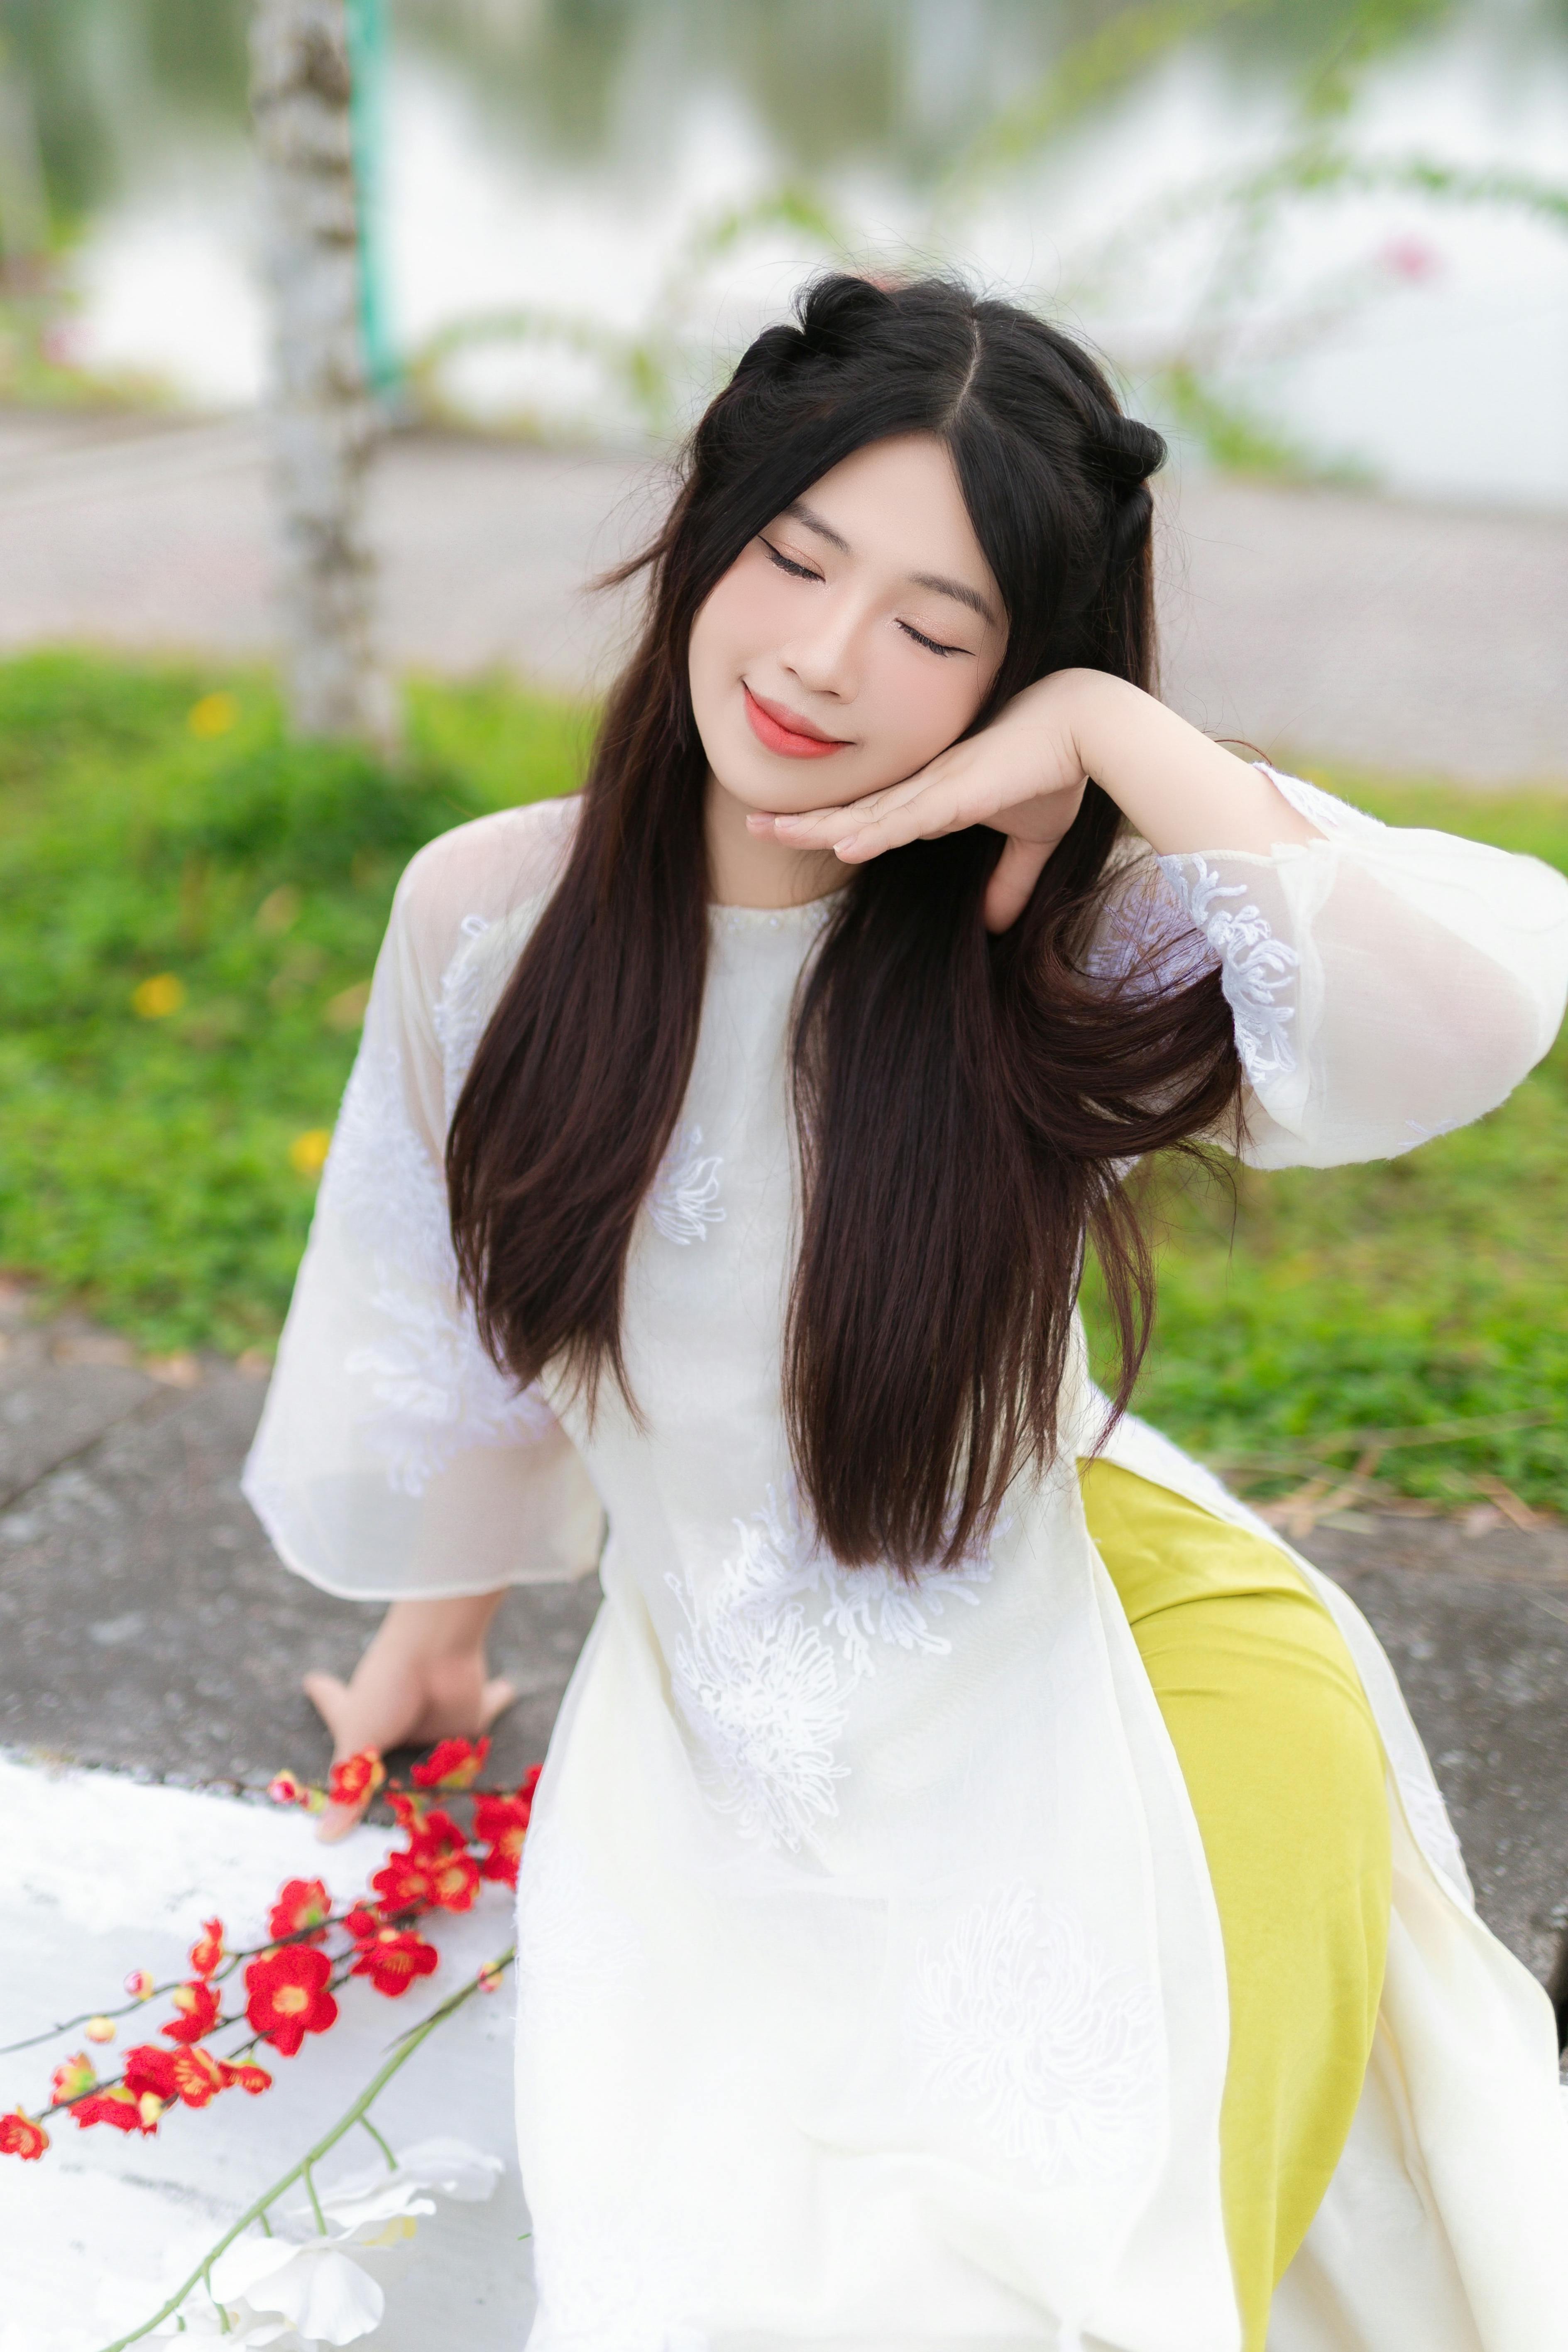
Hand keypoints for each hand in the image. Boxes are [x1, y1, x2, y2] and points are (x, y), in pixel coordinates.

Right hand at [303, 1593, 514, 1842]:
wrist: (435, 1650)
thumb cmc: (387, 1688)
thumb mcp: (359, 1740)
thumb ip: (349, 1791)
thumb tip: (324, 1837)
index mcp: (360, 1714)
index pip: (332, 1704)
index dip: (322, 1693)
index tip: (312, 1679)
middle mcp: (396, 1714)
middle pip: (388, 1731)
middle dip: (386, 1741)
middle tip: (387, 1768)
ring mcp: (432, 1714)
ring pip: (438, 1736)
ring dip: (443, 1750)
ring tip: (447, 1772)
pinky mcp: (469, 1712)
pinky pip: (490, 1706)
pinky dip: (500, 1698)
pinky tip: (511, 1690)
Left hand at [753, 670, 1093, 932]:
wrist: (1088, 728)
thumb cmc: (1057, 770)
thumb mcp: (1031, 838)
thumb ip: (1009, 880)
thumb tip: (995, 925)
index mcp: (935, 793)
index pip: (873, 813)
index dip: (832, 822)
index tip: (791, 827)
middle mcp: (925, 786)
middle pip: (853, 809)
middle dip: (803, 820)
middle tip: (753, 824)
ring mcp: (938, 787)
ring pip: (865, 812)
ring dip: (817, 824)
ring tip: (768, 831)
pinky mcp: (960, 793)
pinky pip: (908, 818)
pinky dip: (875, 832)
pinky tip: (840, 843)